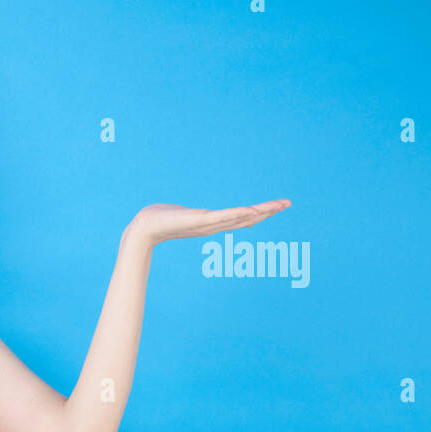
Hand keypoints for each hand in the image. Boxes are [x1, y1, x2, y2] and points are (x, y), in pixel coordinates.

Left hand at [127, 199, 291, 244]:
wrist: (143, 228)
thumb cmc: (160, 221)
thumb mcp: (182, 215)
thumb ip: (193, 216)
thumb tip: (195, 215)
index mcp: (212, 224)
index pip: (241, 218)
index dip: (260, 213)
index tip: (278, 206)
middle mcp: (213, 226)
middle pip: (246, 219)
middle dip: (268, 211)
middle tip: (288, 203)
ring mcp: (207, 224)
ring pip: (238, 218)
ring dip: (259, 212)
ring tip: (277, 205)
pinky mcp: (198, 220)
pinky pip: (222, 217)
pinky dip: (237, 215)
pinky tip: (251, 211)